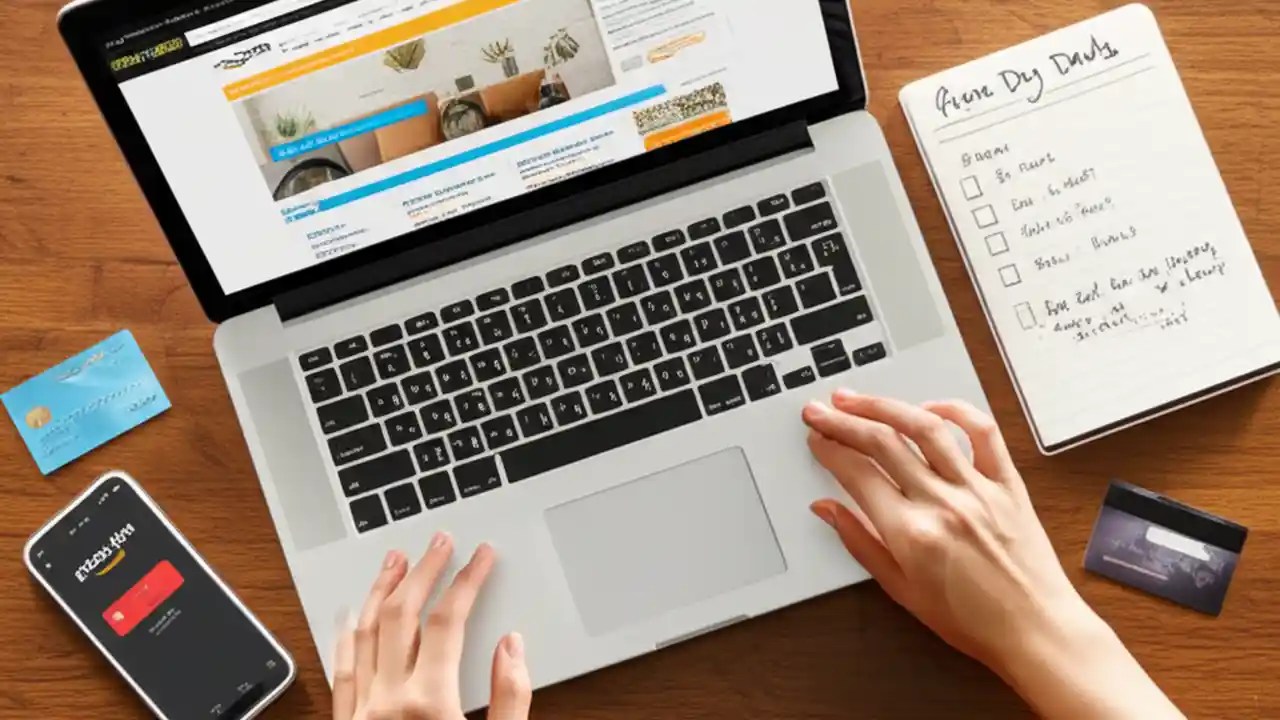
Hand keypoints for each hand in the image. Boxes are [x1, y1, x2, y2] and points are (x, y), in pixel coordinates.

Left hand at [332, 534, 530, 719]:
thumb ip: (509, 699)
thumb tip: (511, 647)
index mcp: (431, 704)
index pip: (448, 622)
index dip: (467, 582)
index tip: (481, 557)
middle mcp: (389, 701)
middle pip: (402, 616)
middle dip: (423, 571)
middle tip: (439, 543)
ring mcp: (362, 713)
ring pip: (366, 635)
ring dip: (381, 592)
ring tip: (395, 562)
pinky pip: (342, 673)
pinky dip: (347, 639)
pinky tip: (351, 617)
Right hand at [802, 390, 1182, 719]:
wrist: (1036, 631)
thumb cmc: (971, 621)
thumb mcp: (900, 591)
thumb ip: (860, 542)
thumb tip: (826, 508)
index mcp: (911, 534)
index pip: (857, 474)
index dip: (829, 449)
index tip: (816, 437)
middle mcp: (943, 503)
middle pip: (882, 442)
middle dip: (843, 420)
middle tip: (821, 409)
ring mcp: (978, 489)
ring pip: (924, 427)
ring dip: (885, 405)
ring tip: (859, 398)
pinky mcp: (1008, 484)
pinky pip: (983, 433)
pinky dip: (955, 411)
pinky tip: (930, 408)